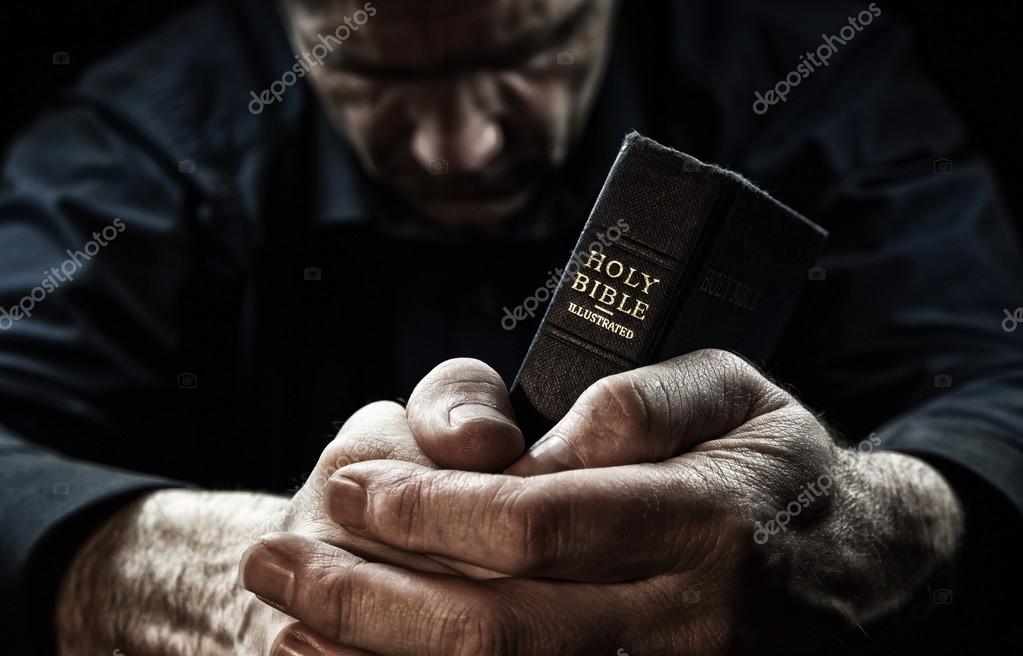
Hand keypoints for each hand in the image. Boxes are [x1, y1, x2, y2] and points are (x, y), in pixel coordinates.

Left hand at [242, 350, 964, 654]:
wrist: (860, 572)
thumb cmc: (775, 464)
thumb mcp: (734, 392)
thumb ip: (644, 400)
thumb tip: (546, 443)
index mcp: (704, 521)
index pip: (536, 527)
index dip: (426, 515)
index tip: (349, 487)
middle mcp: (683, 622)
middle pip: (494, 632)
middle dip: (363, 599)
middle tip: (272, 556)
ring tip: (285, 624)